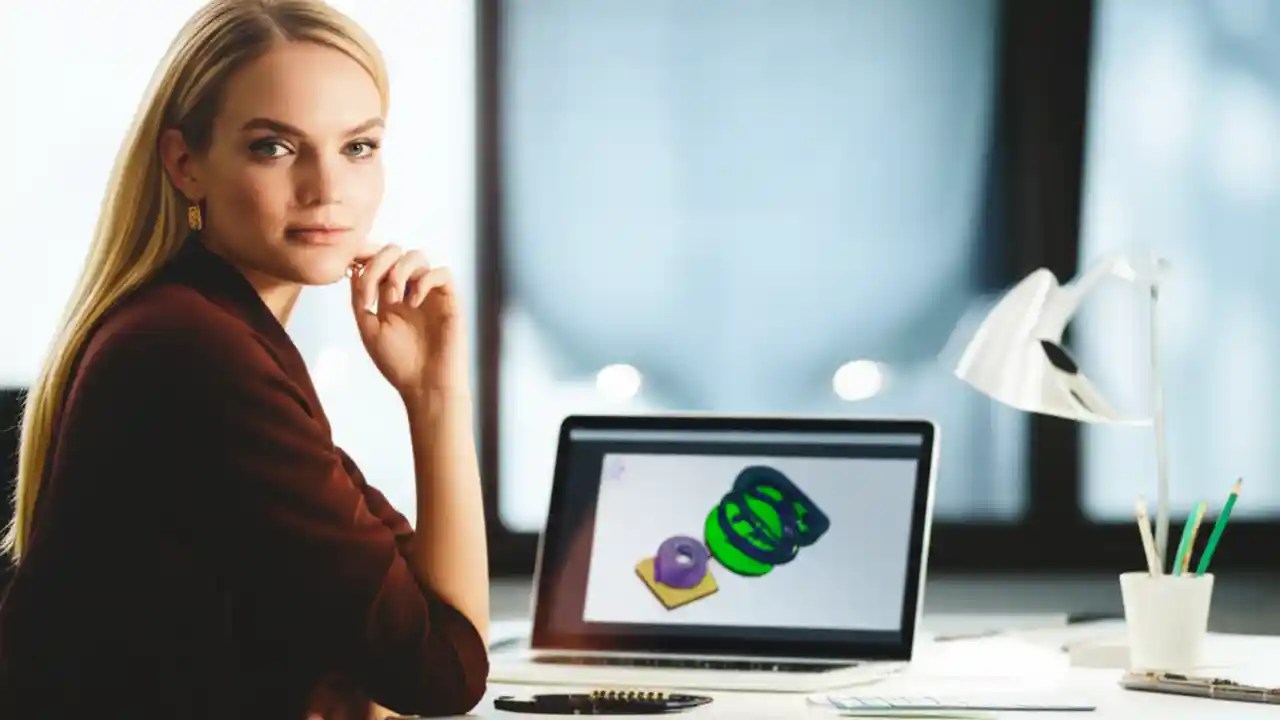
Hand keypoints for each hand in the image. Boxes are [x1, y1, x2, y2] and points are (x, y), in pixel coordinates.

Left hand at [349, 243, 468, 400]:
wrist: (426, 387)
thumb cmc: (398, 364)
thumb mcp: (369, 329)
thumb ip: (360, 298)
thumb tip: (355, 268)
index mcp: (389, 295)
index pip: (377, 260)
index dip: (365, 259)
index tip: (356, 279)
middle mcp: (409, 289)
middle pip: (396, 251)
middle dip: (381, 263)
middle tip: (376, 294)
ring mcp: (430, 293)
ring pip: (418, 256)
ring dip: (400, 272)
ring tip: (395, 300)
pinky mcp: (450, 300)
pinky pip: (441, 273)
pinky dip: (424, 281)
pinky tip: (413, 303)